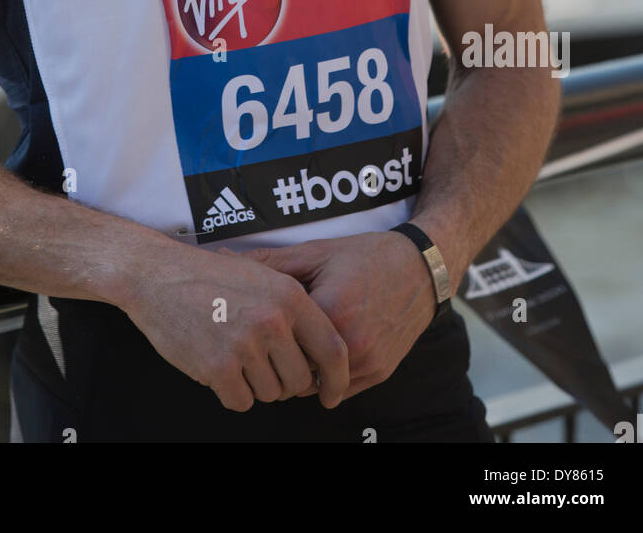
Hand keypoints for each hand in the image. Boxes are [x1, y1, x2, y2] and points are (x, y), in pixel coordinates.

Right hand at [121, 235, 348, 411]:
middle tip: (262, 364)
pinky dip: (232, 392)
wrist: (158, 276)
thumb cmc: (209, 275)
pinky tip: (219, 367)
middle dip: (284, 381)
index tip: (333, 393)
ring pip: (271, 393)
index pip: (333, 348)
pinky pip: (241, 402)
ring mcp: (245, 345)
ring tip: (235, 355)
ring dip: (256, 385)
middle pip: (300, 380)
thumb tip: (323, 350)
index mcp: (289, 296)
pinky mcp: (218, 367)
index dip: (338, 378)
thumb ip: (294, 309)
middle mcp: (272, 320)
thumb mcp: (261, 275)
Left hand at [239, 231, 436, 400]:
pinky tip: (317, 353)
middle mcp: (351, 344)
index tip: (252, 326)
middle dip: (278, 358)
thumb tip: (223, 260)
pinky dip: (324, 378)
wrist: (419, 268)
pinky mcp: (380, 372)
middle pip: (293, 371)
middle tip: (267, 341)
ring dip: (301, 371)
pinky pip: (339, 389)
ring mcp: (369, 362)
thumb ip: (268, 262)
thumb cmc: (364, 256)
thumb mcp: (315, 253)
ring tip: (292, 346)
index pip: (276, 343)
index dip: (260, 336)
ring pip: (315, 386)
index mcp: (330, 312)